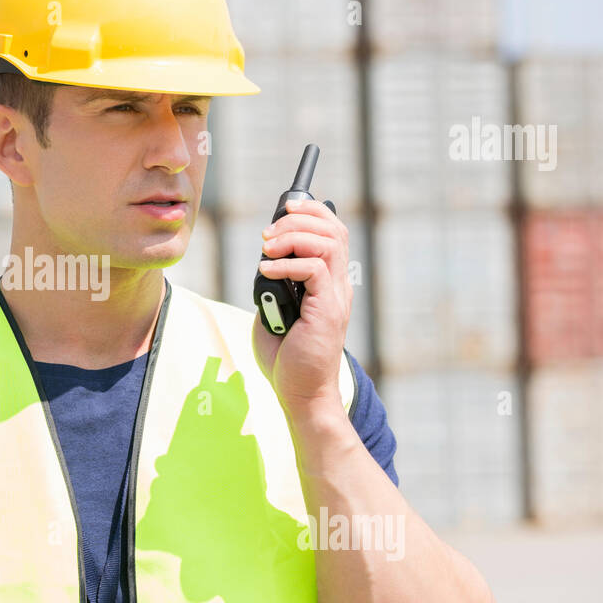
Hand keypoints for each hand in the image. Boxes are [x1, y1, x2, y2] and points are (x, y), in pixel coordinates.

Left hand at [251, 198, 352, 410]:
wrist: (302, 394)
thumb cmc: (287, 358)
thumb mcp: (274, 311)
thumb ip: (273, 285)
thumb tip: (264, 260)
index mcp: (329, 283)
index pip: (333, 232)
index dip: (312, 213)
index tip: (284, 209)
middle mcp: (338, 285)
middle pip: (333, 229)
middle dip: (299, 218)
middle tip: (268, 231)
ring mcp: (335, 297)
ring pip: (326, 243)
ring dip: (292, 237)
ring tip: (266, 249)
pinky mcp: (327, 310)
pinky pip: (313, 269)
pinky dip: (285, 264)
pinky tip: (265, 272)